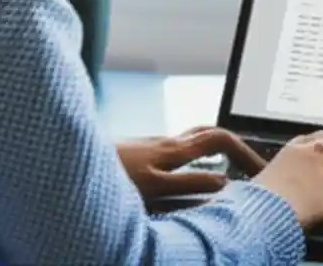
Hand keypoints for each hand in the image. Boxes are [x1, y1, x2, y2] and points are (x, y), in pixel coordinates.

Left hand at [117, 126, 266, 199]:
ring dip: (214, 151)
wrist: (62, 163)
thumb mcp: (153, 188)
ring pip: (193, 140)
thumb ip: (191, 185)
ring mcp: (152, 145)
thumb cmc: (108, 178)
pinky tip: (189, 174)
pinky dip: (194, 158)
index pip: (222, 139)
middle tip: (250, 166)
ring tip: (227, 171)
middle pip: (210, 134)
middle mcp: (166, 142)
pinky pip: (177, 149)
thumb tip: (226, 183)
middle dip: (235, 146)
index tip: (260, 170)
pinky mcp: (140, 152)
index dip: (245, 152)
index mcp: (174, 149)